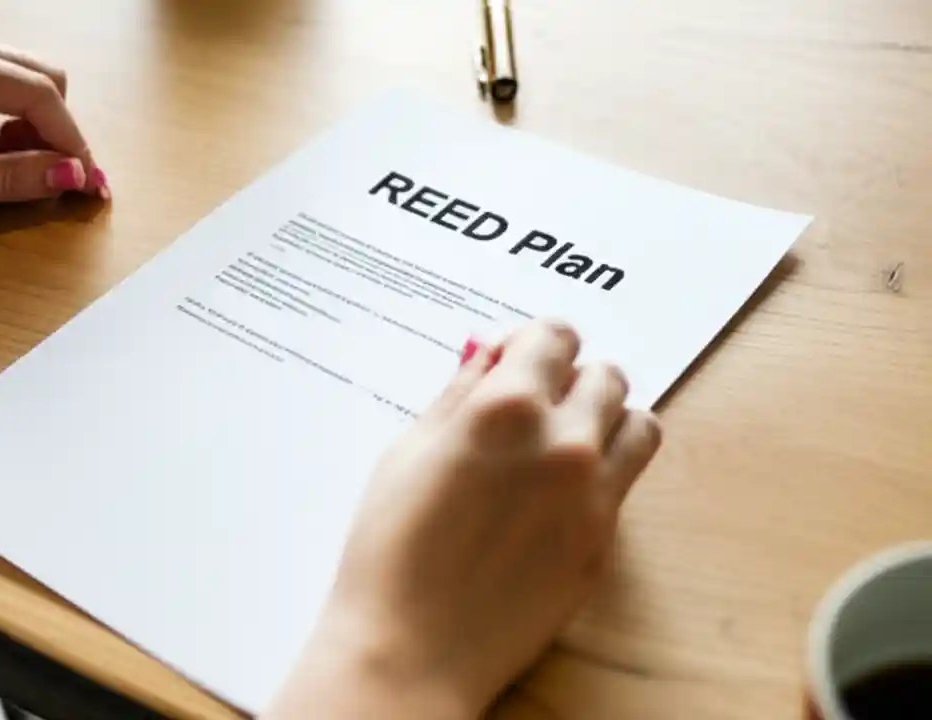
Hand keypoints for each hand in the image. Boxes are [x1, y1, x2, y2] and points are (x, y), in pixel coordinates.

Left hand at [0, 23, 107, 212]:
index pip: (41, 94)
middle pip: (45, 77)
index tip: (88, 185)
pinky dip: (13, 118)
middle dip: (60, 132)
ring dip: (37, 126)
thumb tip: (73, 177)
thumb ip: (10, 180)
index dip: (72, 142)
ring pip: (30, 78)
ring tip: (13, 169)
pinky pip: (4, 81)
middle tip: (57, 183)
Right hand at [266, 320, 661, 718]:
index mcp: (507, 406)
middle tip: (535, 405)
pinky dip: (604, 471)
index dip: (532, 344)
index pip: (554, 336)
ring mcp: (594, 494)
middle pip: (604, 375)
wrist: (412, 648)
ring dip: (604, 419)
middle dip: (570, 379)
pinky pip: (626, 481)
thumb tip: (489, 355)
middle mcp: (565, 441)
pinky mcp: (604, 541)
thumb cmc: (391, 550)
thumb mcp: (409, 450)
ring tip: (562, 442)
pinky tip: (558, 493)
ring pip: (636, 422)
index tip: (516, 360)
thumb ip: (458, 394)